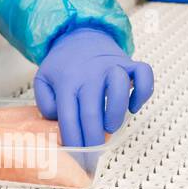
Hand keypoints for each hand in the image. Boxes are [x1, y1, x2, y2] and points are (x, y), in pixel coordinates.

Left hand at [34, 28, 153, 146]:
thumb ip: (45, 102)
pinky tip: (133, 106)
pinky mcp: (129, 63)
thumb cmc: (64, 64)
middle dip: (93, 138)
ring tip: (111, 127)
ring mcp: (111, 66)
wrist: (81, 34)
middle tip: (94, 151)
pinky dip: (143, 92)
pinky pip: (144, 74)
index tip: (77, 154)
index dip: (74, 140)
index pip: (69, 117)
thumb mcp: (43, 79)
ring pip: (119, 87)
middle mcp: (90, 74)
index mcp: (67, 81)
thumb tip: (59, 121)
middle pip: (92, 111)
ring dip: (116, 113)